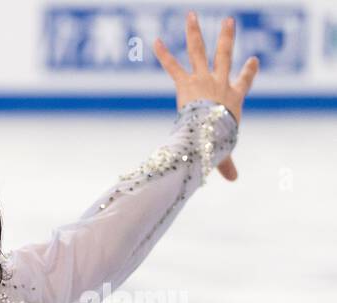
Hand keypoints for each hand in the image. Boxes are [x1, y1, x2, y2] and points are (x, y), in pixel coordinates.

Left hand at [153, 11, 257, 181]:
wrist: (211, 133)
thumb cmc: (220, 142)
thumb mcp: (225, 153)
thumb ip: (227, 165)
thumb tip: (233, 180)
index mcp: (233, 98)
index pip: (244, 82)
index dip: (249, 71)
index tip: (253, 60)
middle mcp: (220, 83)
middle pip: (225, 55)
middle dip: (226, 37)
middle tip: (228, 21)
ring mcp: (203, 80)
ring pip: (200, 51)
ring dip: (194, 32)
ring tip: (190, 14)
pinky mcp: (186, 84)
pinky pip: (173, 66)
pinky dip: (164, 54)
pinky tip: (155, 40)